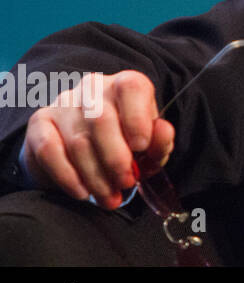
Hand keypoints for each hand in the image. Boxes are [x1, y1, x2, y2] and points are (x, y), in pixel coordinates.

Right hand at [19, 70, 173, 209]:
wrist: (81, 151)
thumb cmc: (124, 144)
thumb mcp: (149, 145)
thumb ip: (160, 140)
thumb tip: (163, 132)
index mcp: (126, 85)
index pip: (131, 87)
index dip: (136, 117)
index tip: (141, 148)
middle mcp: (93, 88)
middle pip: (101, 119)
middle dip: (115, 158)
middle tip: (125, 183)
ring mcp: (63, 103)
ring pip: (78, 141)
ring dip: (95, 176)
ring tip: (109, 197)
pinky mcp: (40, 122)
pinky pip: (49, 151)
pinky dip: (68, 176)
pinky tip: (82, 192)